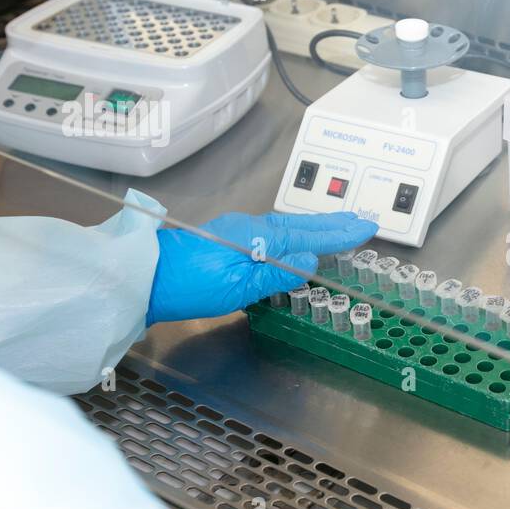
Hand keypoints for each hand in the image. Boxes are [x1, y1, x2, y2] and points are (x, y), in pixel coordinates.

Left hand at [146, 211, 377, 324]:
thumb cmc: (188, 285)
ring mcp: (240, 231)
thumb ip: (276, 275)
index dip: (340, 235)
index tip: (366, 228)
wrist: (143, 277)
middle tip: (362, 220)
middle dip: (334, 225)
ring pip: (290, 227)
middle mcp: (253, 227)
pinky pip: (276, 231)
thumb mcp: (237, 288)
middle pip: (303, 226)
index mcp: (259, 238)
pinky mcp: (230, 239)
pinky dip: (297, 232)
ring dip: (318, 227)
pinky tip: (299, 237)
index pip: (310, 237)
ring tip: (340, 226)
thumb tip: (312, 264)